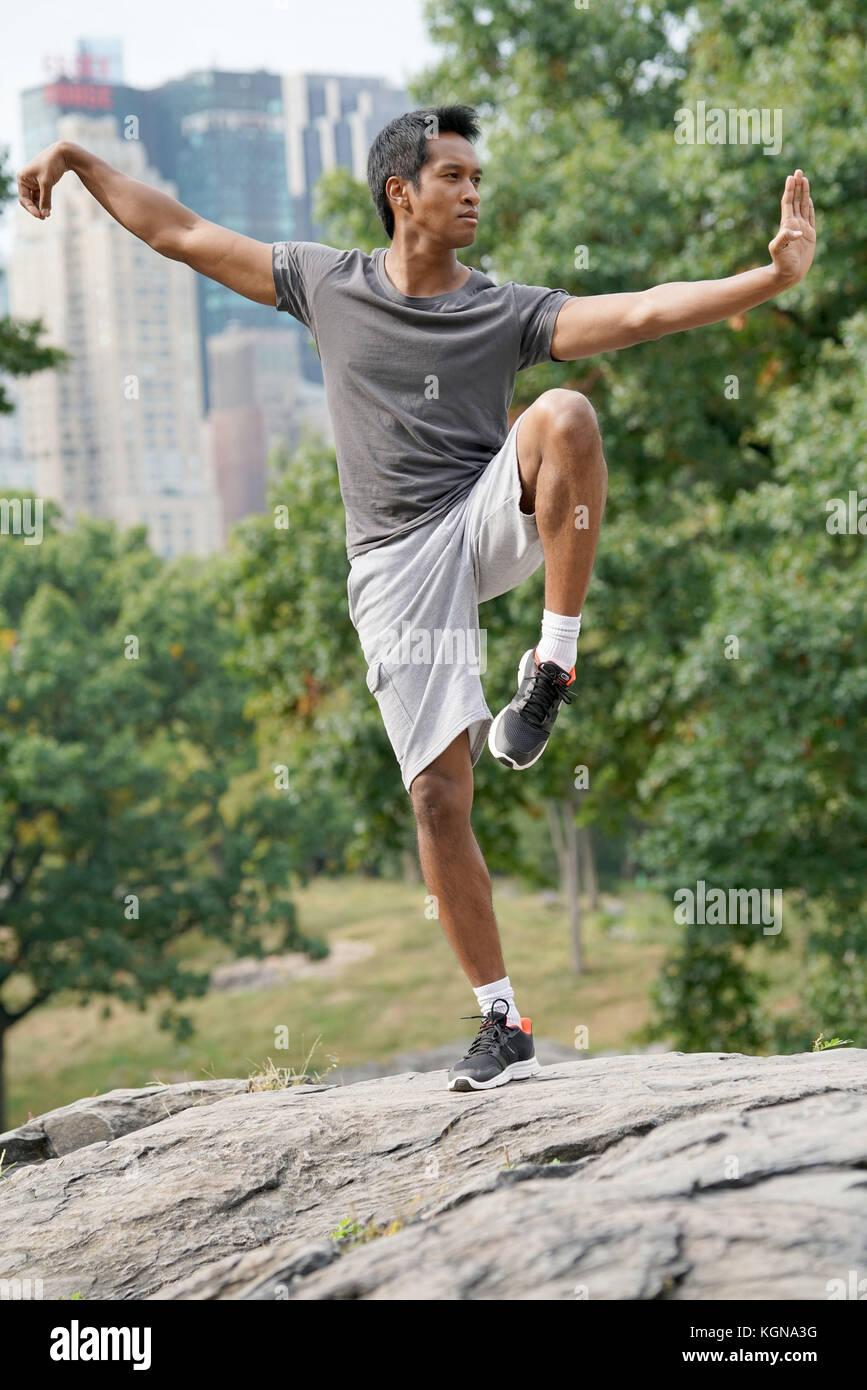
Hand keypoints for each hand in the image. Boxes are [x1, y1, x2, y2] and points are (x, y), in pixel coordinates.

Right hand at [17, 142, 70, 219]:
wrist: (63, 153)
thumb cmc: (52, 165)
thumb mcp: (47, 183)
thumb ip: (45, 199)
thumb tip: (44, 215)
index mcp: (22, 178)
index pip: (24, 198)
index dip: (31, 209)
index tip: (40, 216)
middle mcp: (26, 179)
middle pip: (28, 200)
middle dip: (35, 209)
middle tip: (44, 217)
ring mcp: (34, 181)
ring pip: (35, 199)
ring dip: (40, 207)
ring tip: (47, 215)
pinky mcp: (42, 182)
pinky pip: (40, 196)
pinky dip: (44, 202)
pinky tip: (49, 209)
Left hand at [768, 169, 814, 286]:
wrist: (789, 274)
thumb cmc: (782, 263)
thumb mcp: (779, 250)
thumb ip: (784, 238)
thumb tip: (795, 232)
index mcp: (786, 224)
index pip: (788, 202)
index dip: (789, 190)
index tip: (790, 177)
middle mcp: (793, 224)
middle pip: (796, 200)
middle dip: (797, 186)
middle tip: (798, 171)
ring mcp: (802, 228)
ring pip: (803, 205)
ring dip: (804, 192)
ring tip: (804, 179)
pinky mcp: (809, 234)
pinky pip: (810, 216)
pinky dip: (809, 206)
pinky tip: (808, 198)